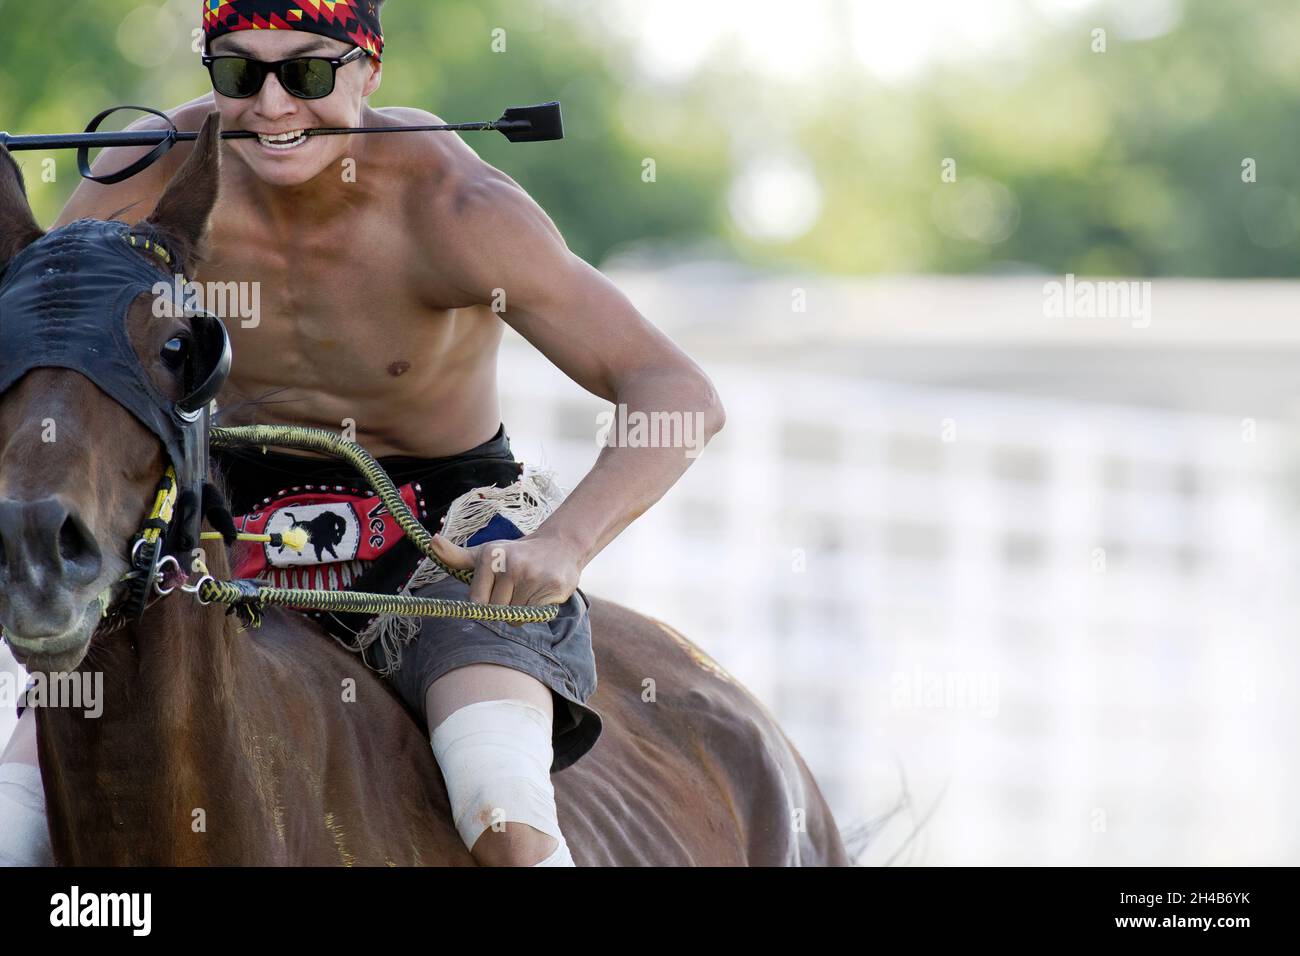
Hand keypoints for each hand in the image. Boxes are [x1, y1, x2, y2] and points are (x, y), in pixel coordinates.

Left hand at [430, 530, 581, 606]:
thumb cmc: (516, 554)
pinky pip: (534, 616)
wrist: (560, 545)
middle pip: (496, 612)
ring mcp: (532, 576)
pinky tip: (542, 593)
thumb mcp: (485, 554)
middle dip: (505, 607)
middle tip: (517, 588)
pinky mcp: (552, 586)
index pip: (477, 603)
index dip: (487, 602)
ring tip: (530, 590)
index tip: (498, 589)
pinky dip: (537, 611)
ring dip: (521, 611)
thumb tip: (432, 542)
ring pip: (515, 618)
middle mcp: (510, 564)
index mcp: (490, 556)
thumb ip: (456, 556)